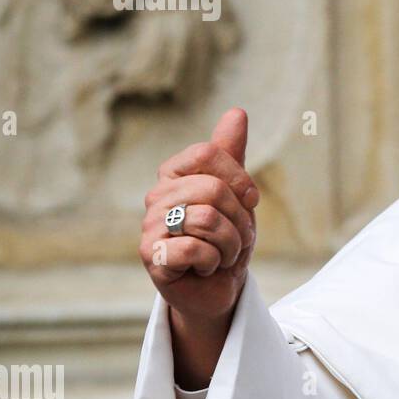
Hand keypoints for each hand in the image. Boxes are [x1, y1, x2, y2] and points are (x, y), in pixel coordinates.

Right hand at [139, 108, 259, 327]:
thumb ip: (231, 154)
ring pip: (208, 220)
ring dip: (230, 245)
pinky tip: (204, 269)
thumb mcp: (236, 194)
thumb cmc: (225, 236)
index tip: (248, 200)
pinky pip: (196, 249)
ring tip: (221, 254)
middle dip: (239, 219)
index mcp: (175, 174)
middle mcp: (157, 196)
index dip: (239, 179)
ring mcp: (150, 227)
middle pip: (213, 189)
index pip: (209, 153)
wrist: (217, 287)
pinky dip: (213, 263)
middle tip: (234, 237)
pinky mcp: (152, 257)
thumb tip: (236, 112)